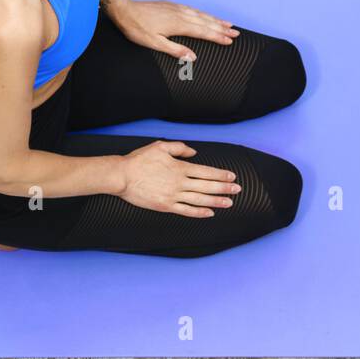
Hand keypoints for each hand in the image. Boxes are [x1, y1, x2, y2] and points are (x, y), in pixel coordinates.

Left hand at [114, 0, 239, 60]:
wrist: (125, 9)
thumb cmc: (137, 28)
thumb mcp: (154, 43)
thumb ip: (175, 50)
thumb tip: (192, 57)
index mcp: (179, 25)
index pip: (203, 32)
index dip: (217, 37)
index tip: (230, 40)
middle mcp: (181, 14)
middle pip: (206, 22)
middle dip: (222, 28)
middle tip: (236, 32)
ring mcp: (177, 8)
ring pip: (201, 15)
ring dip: (215, 20)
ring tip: (227, 23)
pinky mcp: (172, 5)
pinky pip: (193, 10)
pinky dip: (204, 14)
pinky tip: (206, 16)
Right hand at [117, 140, 240, 217]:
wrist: (122, 176)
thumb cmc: (139, 160)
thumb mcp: (160, 146)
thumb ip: (180, 148)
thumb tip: (194, 152)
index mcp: (180, 167)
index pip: (206, 171)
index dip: (220, 175)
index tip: (232, 177)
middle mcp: (179, 182)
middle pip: (207, 186)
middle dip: (224, 188)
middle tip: (237, 190)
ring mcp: (173, 196)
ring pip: (199, 200)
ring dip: (216, 201)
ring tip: (229, 203)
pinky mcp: (165, 206)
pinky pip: (186, 210)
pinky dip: (199, 212)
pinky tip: (209, 212)